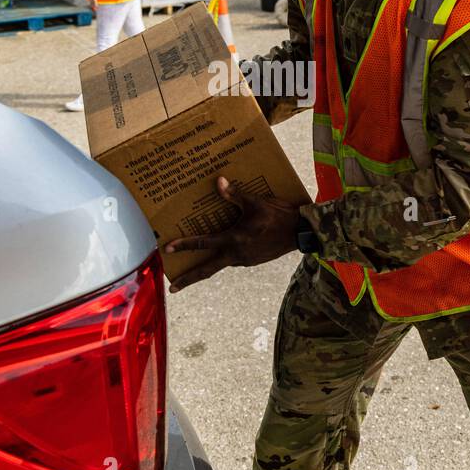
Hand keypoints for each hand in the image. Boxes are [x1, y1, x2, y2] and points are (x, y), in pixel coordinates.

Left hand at [165, 176, 300, 292]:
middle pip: (207, 270)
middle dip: (188, 279)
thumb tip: (219, 181)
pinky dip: (224, 257)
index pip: (204, 243)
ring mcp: (245, 260)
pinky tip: (224, 250)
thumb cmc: (278, 216)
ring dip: (207, 264)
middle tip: (173, 288)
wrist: (301, 233)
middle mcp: (237, 254)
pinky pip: (233, 259)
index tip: (168, 249)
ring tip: (195, 263)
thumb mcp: (255, 202)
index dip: (184, 245)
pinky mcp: (253, 261)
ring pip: (220, 263)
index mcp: (234, 240)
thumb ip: (235, 194)